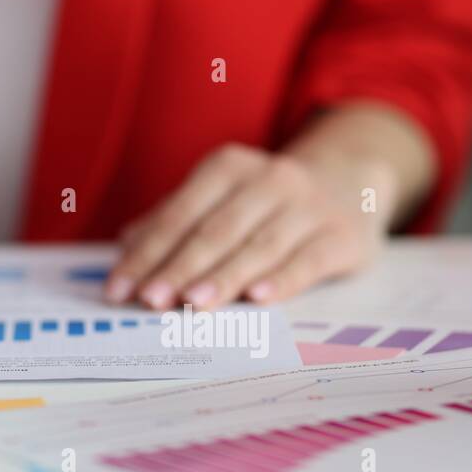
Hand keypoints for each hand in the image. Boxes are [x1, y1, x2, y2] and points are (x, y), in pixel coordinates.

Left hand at [104, 144, 388, 309]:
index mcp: (228, 167)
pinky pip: (308, 260)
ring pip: (258, 246)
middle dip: (178, 267)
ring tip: (191, 304)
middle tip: (148, 301)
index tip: (119, 288)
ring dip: (222, 277)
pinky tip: (257, 299)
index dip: (147, 253)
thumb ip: (177, 219)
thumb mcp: (222, 196)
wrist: (352, 179)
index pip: (179, 215)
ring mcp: (308, 206)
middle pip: (215, 231)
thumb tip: (127, 246)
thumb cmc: (267, 200)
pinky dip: (282, 280)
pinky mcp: (342, 235)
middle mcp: (269, 179)